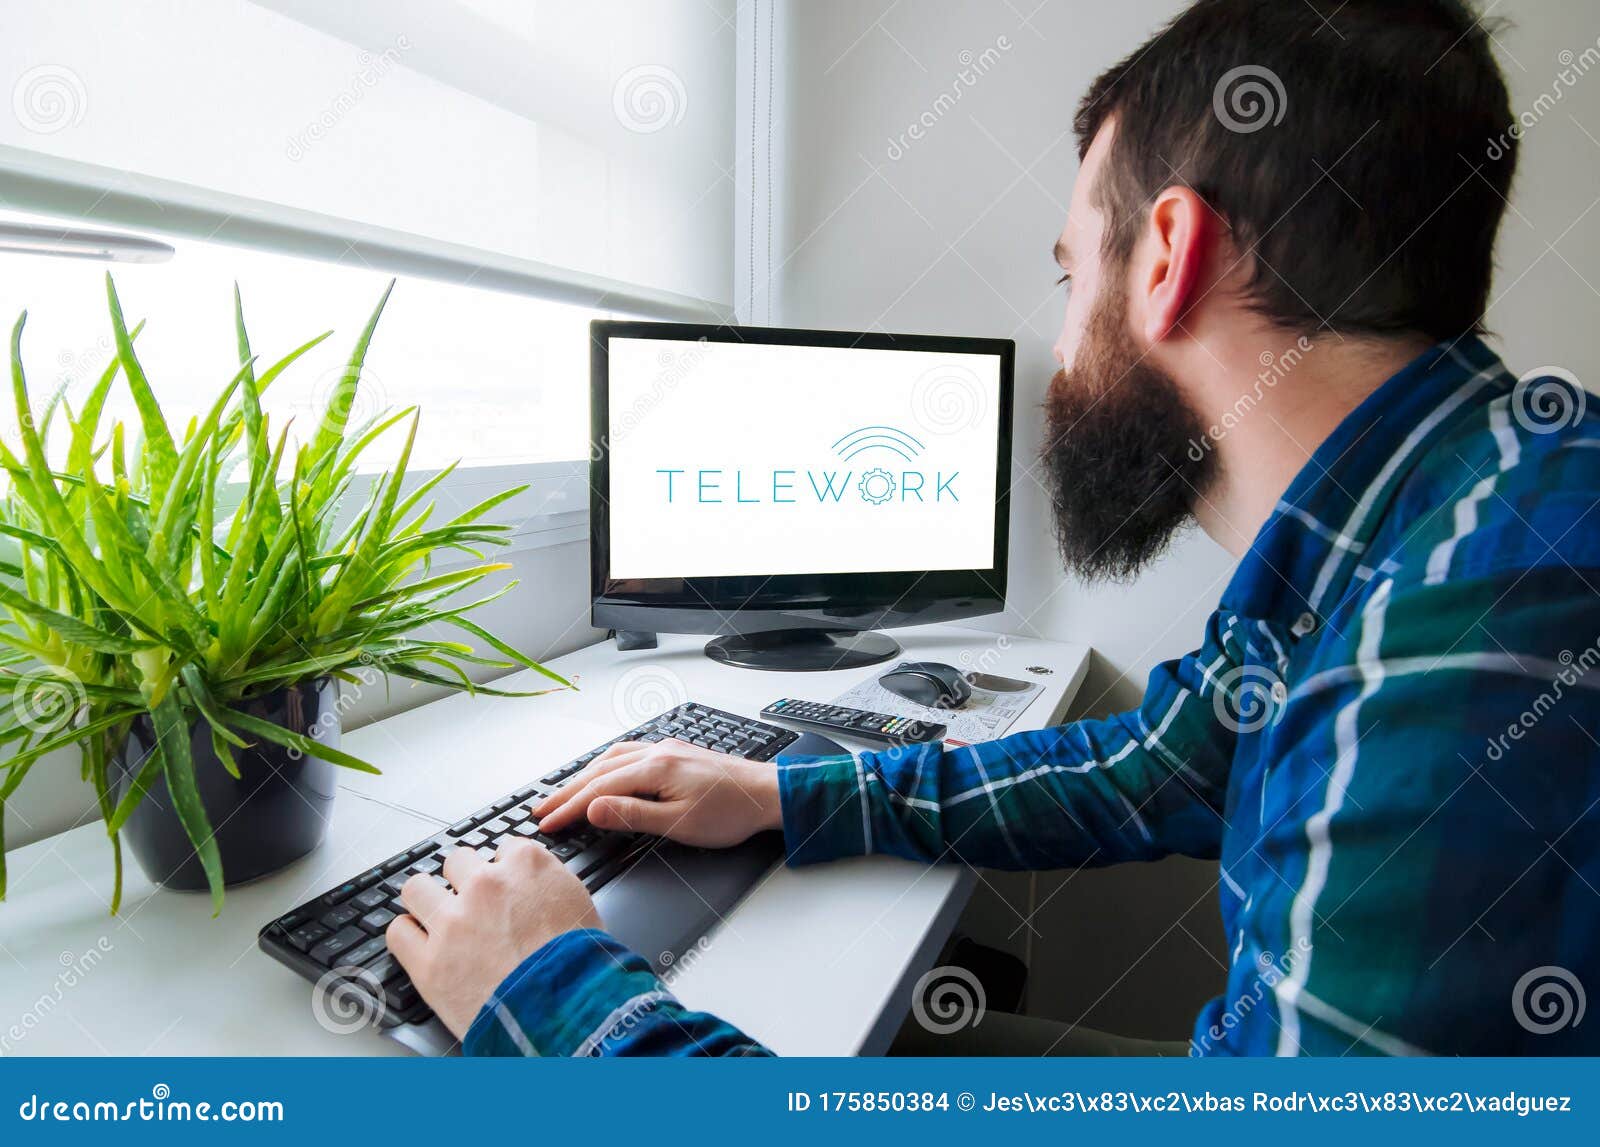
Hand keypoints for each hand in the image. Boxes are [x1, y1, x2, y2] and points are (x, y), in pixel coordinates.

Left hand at [385, 839, 599, 1037]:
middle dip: (463, 880)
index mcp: (527, 865)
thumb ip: (551, 885)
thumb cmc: (580, 966)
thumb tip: (538, 885)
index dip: (504, 869)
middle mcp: (485, 885)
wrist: (565, 1013)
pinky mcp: (428, 961)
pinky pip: (398, 932)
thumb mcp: (580, 907)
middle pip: (457, 861)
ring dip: (427, 901)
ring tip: (435, 917)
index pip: (505, 848)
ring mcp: (452, 921)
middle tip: (472, 902)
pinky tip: (418, 943)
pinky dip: (407, 936)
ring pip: (417, 888)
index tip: (503, 885)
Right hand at [532, 738, 781, 846]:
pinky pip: (628, 754)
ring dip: (584, 776)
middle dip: (567, 791)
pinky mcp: (674, 753)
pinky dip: (605, 765)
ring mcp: (665, 749)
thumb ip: (633, 815)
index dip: (568, 808)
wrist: (767, 794)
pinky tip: (603, 773)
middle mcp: (656, 752)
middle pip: (599, 770)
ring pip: (611, 758)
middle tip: (541, 810)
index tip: (546, 824)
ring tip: (563, 794)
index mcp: (655, 769)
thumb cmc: (731, 813)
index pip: (598, 790)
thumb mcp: (680, 824)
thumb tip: (593, 808)